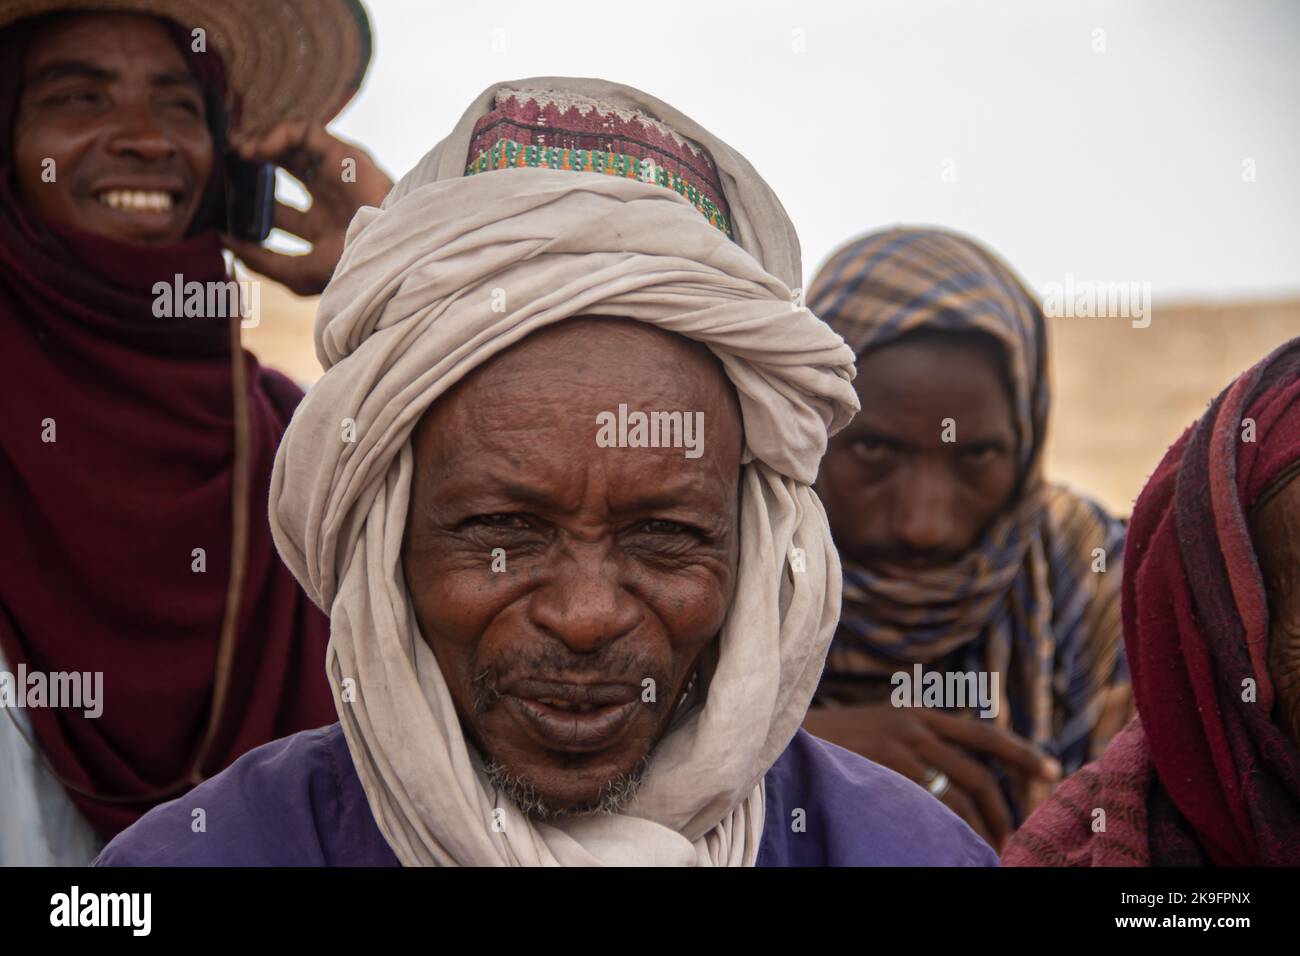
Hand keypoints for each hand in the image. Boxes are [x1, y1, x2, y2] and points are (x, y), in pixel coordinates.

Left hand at [222, 121, 392, 295]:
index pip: (277, 213)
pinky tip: (256, 149)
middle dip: (248, 172)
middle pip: (279, 177)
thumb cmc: (351, 267)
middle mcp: (326, 200)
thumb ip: (262, 260)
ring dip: (257, 147)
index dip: (246, 209)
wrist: (387, 249)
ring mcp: (334, 176)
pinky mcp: (341, 153)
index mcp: (321, 231)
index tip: (218, 207)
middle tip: (221, 171)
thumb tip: (224, 241)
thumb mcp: (299, 275)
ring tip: (235, 152)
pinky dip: (276, 135)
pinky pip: (303, 132)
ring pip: (288, 150)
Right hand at [802, 703, 1060, 851]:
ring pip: (959, 796)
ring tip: (985, 853)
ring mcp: (901, 750)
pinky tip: (952, 846)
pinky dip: (947, 830)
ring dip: (978, 829)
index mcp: (918, 715)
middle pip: (979, 775)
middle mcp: (916, 728)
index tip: (1053, 772)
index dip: (1022, 753)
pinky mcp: (886, 771)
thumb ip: (912, 740)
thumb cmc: (829, 743)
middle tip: (1010, 840)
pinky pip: (930, 807)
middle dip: (1002, 812)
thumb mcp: (876, 727)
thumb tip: (947, 773)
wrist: (784, 735)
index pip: (983, 734)